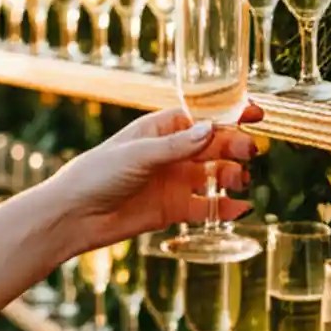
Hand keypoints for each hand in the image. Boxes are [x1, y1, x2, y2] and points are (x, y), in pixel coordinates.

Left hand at [43, 104, 262, 257]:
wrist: (74, 216)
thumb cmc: (97, 173)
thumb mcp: (138, 155)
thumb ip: (177, 146)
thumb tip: (212, 129)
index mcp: (161, 129)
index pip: (203, 117)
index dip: (231, 114)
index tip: (256, 114)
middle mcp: (172, 153)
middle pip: (214, 145)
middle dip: (235, 146)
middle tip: (250, 152)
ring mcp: (174, 180)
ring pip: (215, 175)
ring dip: (232, 175)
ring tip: (240, 180)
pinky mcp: (173, 209)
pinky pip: (206, 206)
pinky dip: (224, 207)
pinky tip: (240, 208)